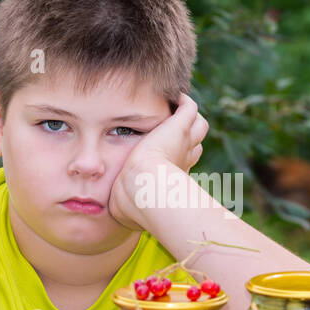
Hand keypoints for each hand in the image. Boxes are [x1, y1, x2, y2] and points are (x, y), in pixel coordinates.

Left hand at [108, 93, 208, 230]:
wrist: (143, 188)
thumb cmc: (134, 202)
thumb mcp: (127, 207)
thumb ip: (123, 206)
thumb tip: (110, 213)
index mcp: (173, 175)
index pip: (183, 162)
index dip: (179, 156)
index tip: (167, 154)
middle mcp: (183, 157)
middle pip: (195, 144)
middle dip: (188, 138)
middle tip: (174, 130)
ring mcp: (184, 141)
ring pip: (199, 126)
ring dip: (190, 120)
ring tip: (177, 110)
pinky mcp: (179, 126)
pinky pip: (189, 107)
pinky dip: (184, 101)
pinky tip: (175, 96)